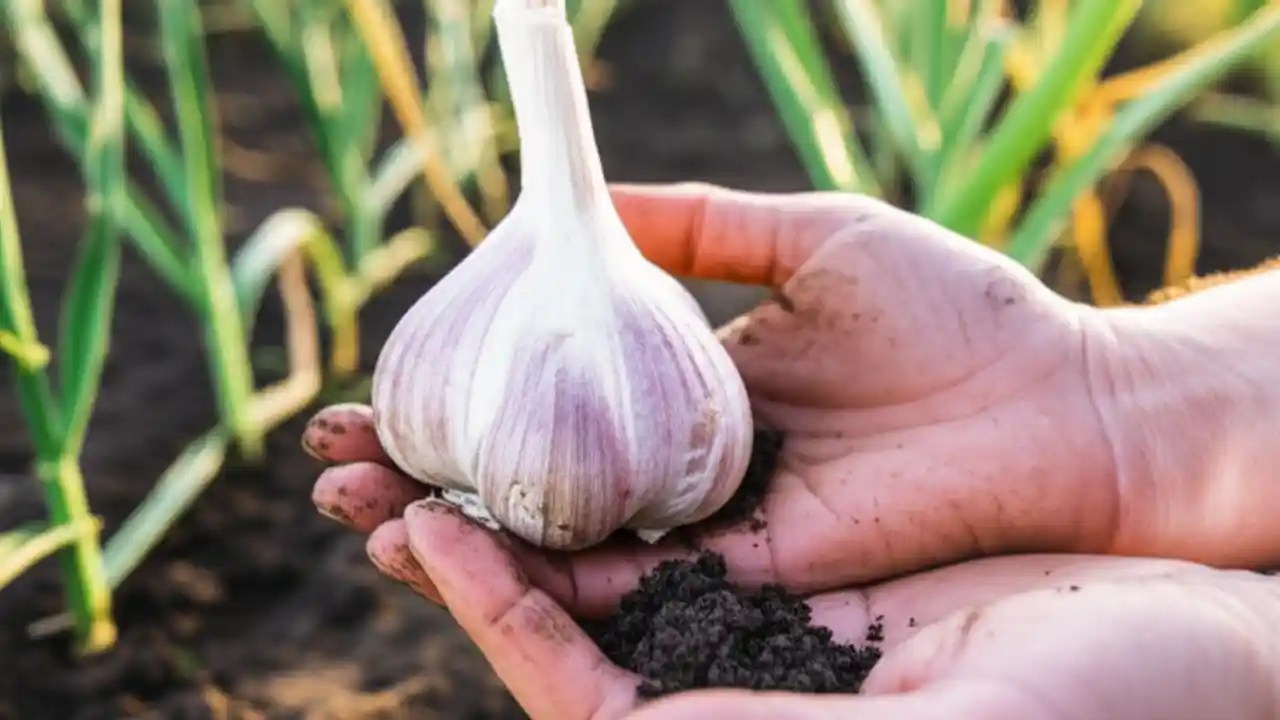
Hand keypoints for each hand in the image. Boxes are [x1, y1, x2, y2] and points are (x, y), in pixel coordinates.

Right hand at [308, 182, 1126, 606]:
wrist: (1063, 407)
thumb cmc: (961, 309)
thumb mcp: (812, 236)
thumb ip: (702, 226)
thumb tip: (593, 199)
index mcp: (696, 384)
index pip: (551, 398)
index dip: (461, 393)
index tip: (377, 385)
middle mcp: (687, 465)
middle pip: (533, 480)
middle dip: (427, 477)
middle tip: (331, 465)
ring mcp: (711, 530)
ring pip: (557, 543)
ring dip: (454, 535)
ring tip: (356, 516)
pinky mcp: (746, 583)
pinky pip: (625, 583)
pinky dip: (535, 575)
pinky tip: (452, 556)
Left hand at [327, 497, 1279, 718]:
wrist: (1184, 652)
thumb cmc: (1102, 711)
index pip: (579, 697)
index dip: (495, 616)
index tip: (423, 532)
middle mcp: (735, 702)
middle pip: (566, 628)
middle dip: (468, 554)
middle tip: (369, 472)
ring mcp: (763, 638)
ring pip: (613, 565)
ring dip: (526, 501)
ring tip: (441, 436)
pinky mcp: (800, 577)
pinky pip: (686, 522)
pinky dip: (623, 473)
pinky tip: (581, 418)